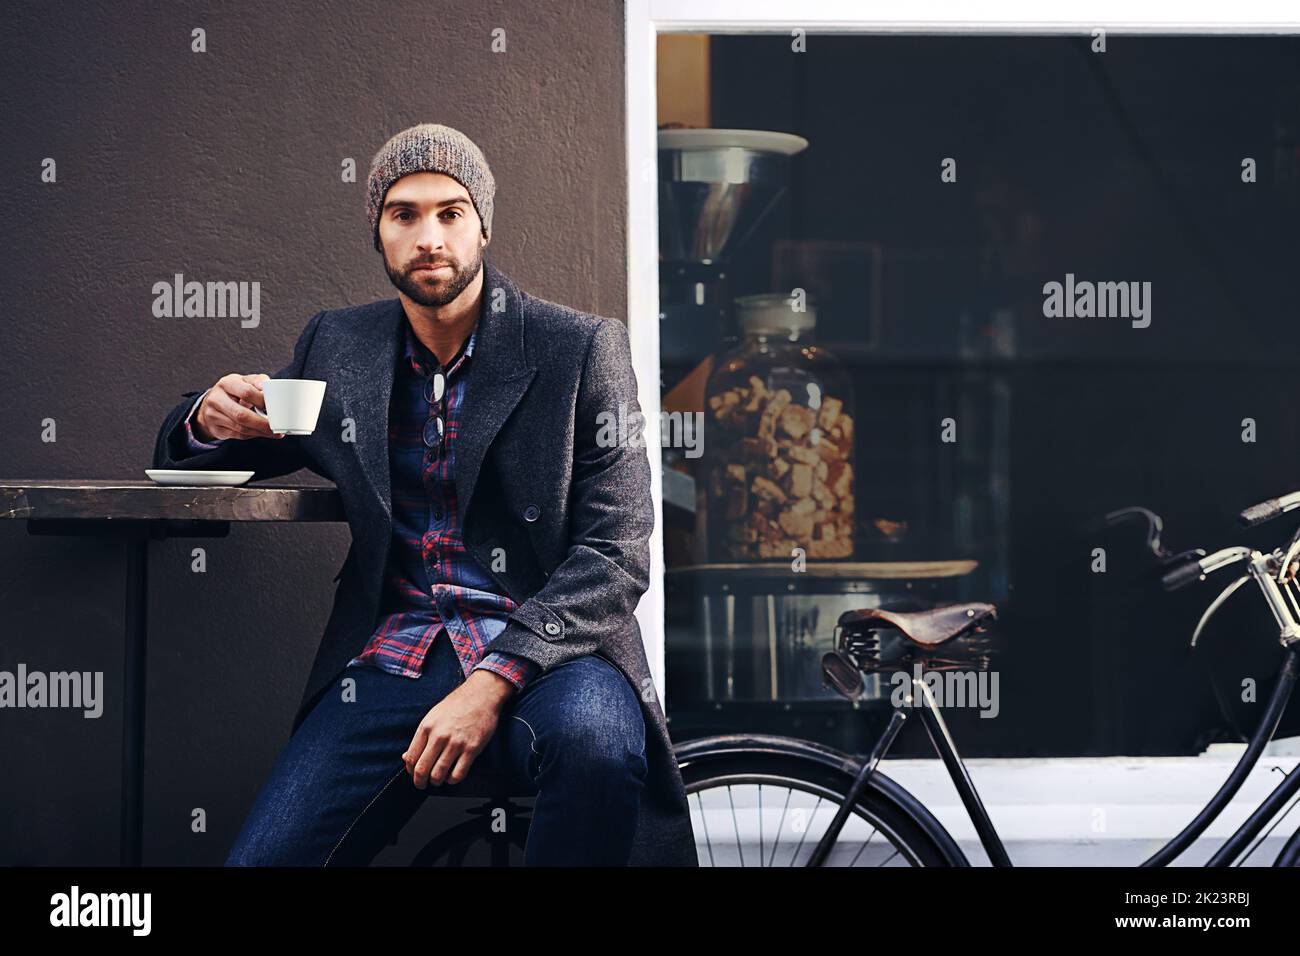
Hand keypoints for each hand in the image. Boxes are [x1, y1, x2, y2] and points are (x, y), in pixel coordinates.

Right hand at [193, 373, 285, 441]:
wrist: (211, 403)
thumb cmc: (234, 391)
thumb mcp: (244, 381)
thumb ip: (258, 382)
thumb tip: (270, 389)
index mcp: (226, 383)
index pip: (246, 392)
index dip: (262, 401)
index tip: (275, 407)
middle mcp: (216, 399)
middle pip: (241, 414)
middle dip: (262, 423)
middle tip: (276, 427)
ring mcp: (213, 415)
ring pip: (240, 428)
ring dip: (260, 432)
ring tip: (273, 432)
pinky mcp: (216, 429)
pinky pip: (238, 435)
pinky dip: (253, 435)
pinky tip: (262, 433)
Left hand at [402, 670, 515, 788]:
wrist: (481, 695)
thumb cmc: (457, 705)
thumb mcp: (433, 716)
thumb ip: (421, 737)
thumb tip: (407, 757)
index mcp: (427, 727)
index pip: (411, 758)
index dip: (410, 771)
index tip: (414, 774)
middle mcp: (439, 736)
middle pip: (422, 769)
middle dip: (420, 782)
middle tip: (422, 784)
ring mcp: (456, 743)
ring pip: (438, 775)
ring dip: (436, 782)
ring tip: (438, 779)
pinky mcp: (471, 749)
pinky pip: (458, 774)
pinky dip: (452, 780)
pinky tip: (452, 775)